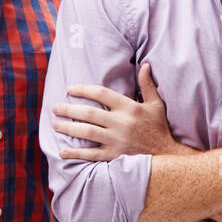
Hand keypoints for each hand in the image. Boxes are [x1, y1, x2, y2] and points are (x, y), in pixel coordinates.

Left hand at [52, 63, 177, 160]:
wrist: (166, 155)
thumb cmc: (159, 127)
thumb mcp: (156, 104)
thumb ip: (148, 85)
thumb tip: (145, 65)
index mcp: (129, 108)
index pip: (102, 94)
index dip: (83, 89)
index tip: (70, 88)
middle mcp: (121, 123)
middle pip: (89, 114)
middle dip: (69, 109)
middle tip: (55, 107)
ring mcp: (116, 141)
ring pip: (86, 132)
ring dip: (68, 128)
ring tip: (55, 124)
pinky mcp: (114, 156)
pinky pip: (91, 155)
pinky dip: (75, 153)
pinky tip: (62, 151)